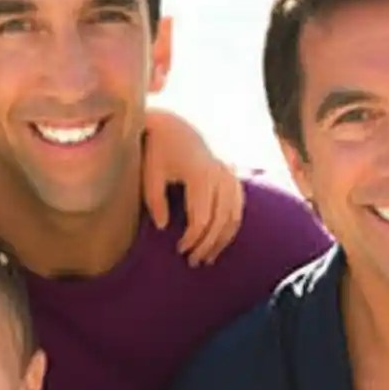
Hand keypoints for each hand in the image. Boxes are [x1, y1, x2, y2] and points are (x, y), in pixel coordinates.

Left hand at [141, 108, 244, 266]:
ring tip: (207, 258)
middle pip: (220, 221)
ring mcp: (230, 176)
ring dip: (222, 241)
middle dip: (207, 245)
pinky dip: (231, 228)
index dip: (192, 239)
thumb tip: (163, 227)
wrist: (174, 127)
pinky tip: (219, 242)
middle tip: (193, 262)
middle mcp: (220, 175)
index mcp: (200, 174)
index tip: (180, 250)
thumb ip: (155, 201)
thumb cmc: (157, 152)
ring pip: (233, 217)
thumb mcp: (150, 175)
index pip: (201, 218)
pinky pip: (238, 208)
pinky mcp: (233, 177)